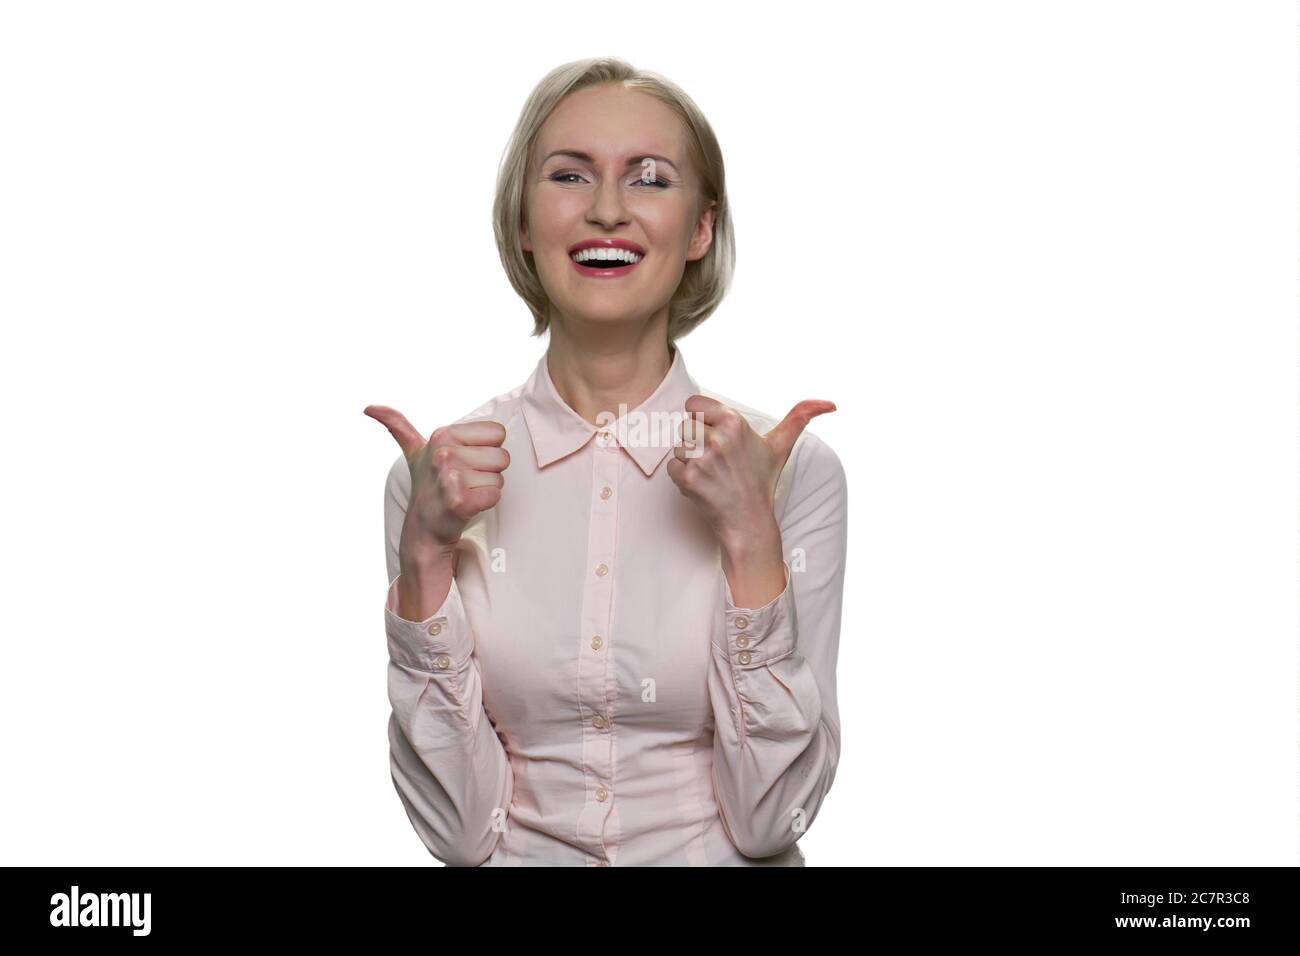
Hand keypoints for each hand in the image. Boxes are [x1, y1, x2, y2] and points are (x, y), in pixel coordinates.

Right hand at [364, 405, 509, 557]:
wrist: (423, 527)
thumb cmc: (428, 484)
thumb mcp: (414, 451)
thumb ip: (398, 425)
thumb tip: (369, 407)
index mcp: (442, 434)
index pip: (497, 432)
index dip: (485, 449)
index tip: (463, 462)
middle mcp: (444, 453)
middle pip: (502, 456)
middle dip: (488, 471)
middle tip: (464, 481)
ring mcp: (450, 478)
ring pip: (499, 477)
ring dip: (486, 488)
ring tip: (464, 493)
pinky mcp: (460, 501)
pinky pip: (495, 495)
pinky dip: (486, 503)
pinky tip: (467, 506)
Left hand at [666, 395, 835, 546]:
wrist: (749, 520)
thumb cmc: (762, 480)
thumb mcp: (780, 446)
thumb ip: (800, 417)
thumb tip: (830, 404)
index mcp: (734, 422)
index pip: (693, 403)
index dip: (701, 419)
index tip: (716, 435)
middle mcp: (718, 438)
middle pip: (685, 425)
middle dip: (696, 441)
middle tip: (716, 459)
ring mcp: (703, 459)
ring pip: (678, 446)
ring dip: (689, 459)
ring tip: (711, 472)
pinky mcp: (689, 479)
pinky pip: (672, 467)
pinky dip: (681, 477)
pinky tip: (702, 484)